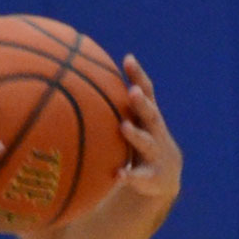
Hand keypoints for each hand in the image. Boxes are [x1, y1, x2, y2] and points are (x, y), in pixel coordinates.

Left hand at [117, 54, 181, 200]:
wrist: (163, 179)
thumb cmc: (137, 142)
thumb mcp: (131, 123)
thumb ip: (111, 104)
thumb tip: (74, 80)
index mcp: (148, 116)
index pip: (146, 91)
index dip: (138, 75)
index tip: (128, 59)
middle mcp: (155, 131)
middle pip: (150, 113)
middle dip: (142, 102)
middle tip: (132, 91)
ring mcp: (156, 154)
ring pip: (146, 142)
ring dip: (135, 134)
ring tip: (124, 127)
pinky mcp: (152, 177)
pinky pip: (140, 176)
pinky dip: (130, 175)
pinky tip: (118, 174)